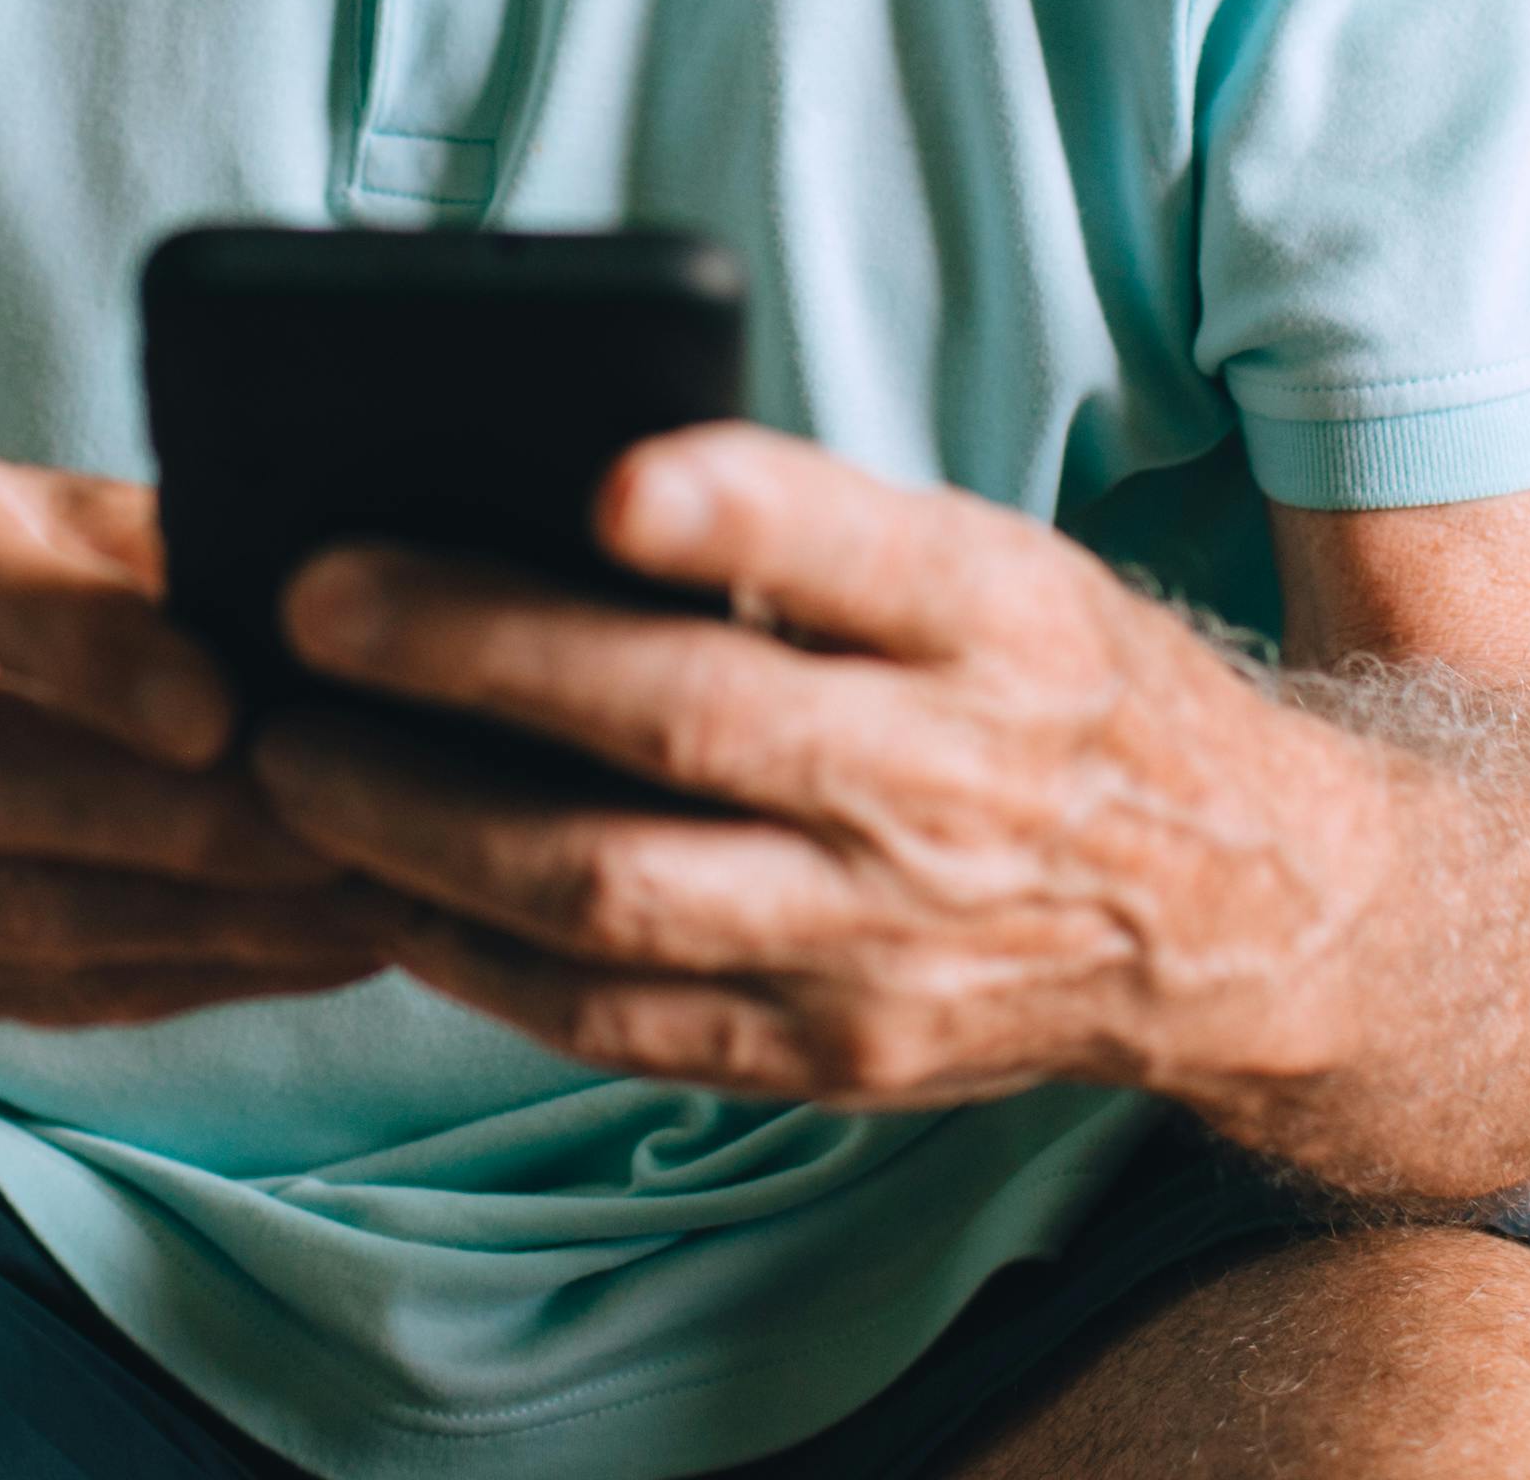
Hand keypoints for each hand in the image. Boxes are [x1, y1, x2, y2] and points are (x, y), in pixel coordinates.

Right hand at [0, 434, 393, 1029]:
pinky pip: (35, 988)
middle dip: (162, 821)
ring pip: (2, 911)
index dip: (82, 651)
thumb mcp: (75, 501)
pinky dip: (189, 978)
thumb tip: (329, 626)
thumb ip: (163, 547)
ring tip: (362, 910)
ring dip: (196, 923)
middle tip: (332, 833)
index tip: (221, 709)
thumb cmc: (23, 552)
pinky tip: (320, 952)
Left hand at [246, 423, 1398, 1115]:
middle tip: (307, 599)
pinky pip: (614, 1020)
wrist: (1242, 914)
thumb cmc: (1058, 689)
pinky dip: (472, 956)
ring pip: (615, 894)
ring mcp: (888, 943)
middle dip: (473, 659)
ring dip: (419, 824)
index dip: (739, 514)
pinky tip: (376, 884)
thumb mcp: (991, 563)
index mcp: (997, 620)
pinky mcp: (836, 1055)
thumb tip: (556, 485)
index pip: (866, 551)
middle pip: (688, 726)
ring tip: (287, 752)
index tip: (609, 474)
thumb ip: (811, 529)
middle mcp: (951, 783)